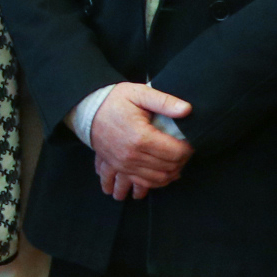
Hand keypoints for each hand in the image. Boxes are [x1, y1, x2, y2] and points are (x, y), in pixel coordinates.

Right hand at [86, 82, 190, 197]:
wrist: (87, 111)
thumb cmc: (115, 101)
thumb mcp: (139, 93)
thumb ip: (164, 101)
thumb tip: (188, 110)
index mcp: (141, 137)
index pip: (175, 152)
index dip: (188, 149)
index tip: (190, 141)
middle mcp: (132, 155)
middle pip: (169, 167)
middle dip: (182, 161)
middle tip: (185, 150)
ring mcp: (124, 165)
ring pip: (158, 179)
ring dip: (172, 173)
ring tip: (177, 162)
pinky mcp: (119, 169)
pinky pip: (142, 183)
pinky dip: (156, 182)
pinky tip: (163, 175)